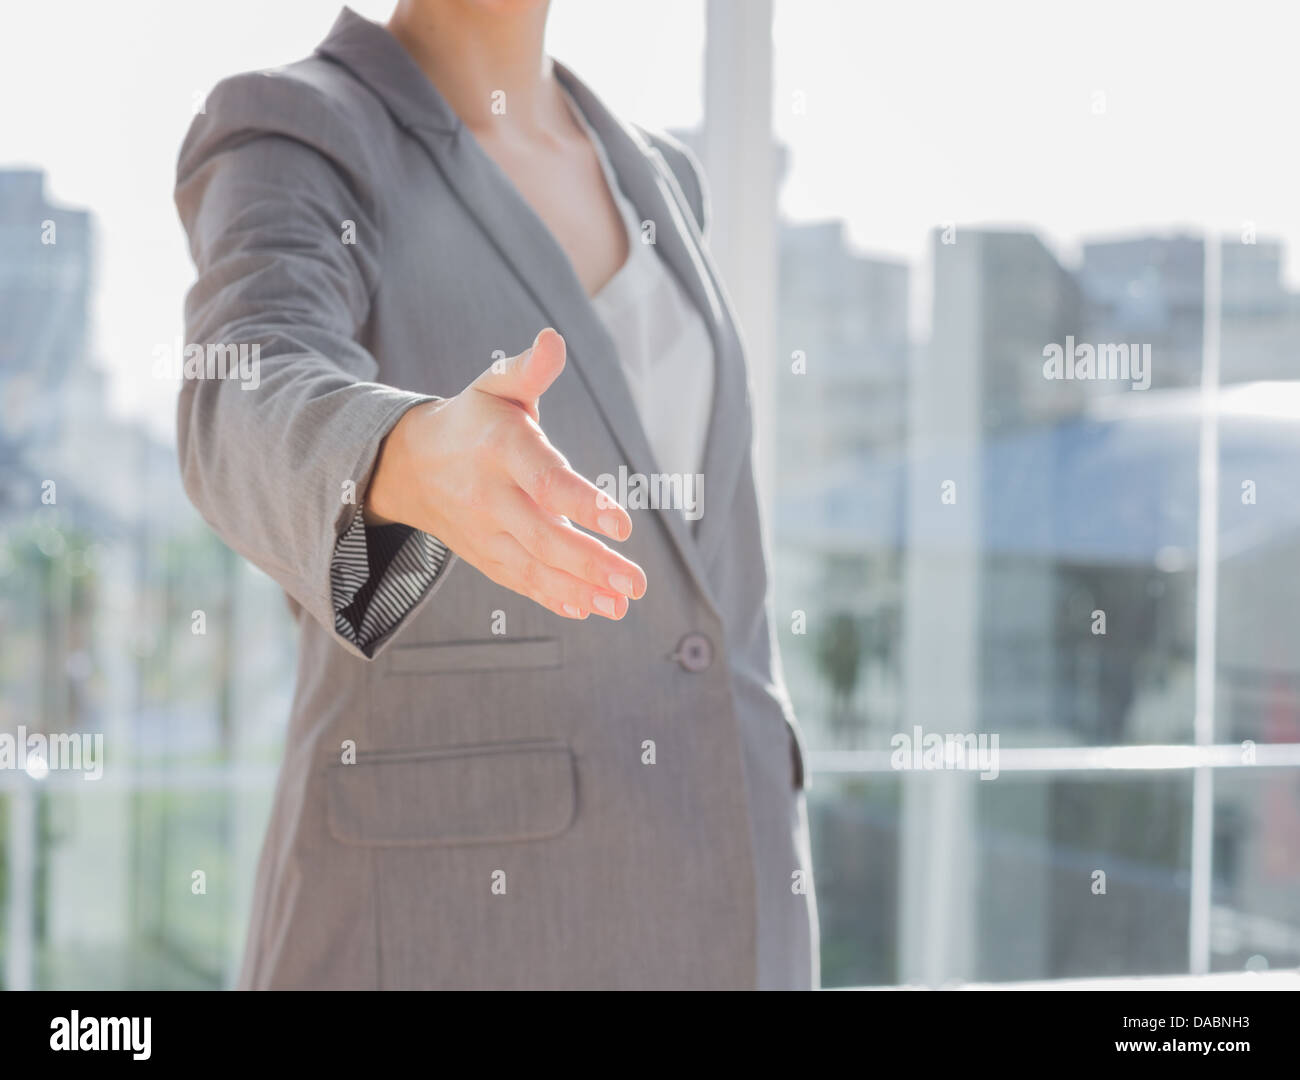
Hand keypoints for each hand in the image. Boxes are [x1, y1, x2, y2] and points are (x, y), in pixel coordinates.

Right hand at [365, 328, 645, 619]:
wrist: (411, 464)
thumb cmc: (475, 419)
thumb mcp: (498, 386)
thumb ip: (529, 370)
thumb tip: (553, 341)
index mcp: (500, 448)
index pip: (545, 480)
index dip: (583, 503)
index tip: (623, 525)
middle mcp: (489, 495)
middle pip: (542, 535)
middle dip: (592, 562)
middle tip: (636, 582)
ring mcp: (484, 530)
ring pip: (533, 566)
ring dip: (580, 589)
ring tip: (621, 603)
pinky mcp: (484, 554)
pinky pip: (519, 581)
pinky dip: (553, 597)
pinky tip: (588, 608)